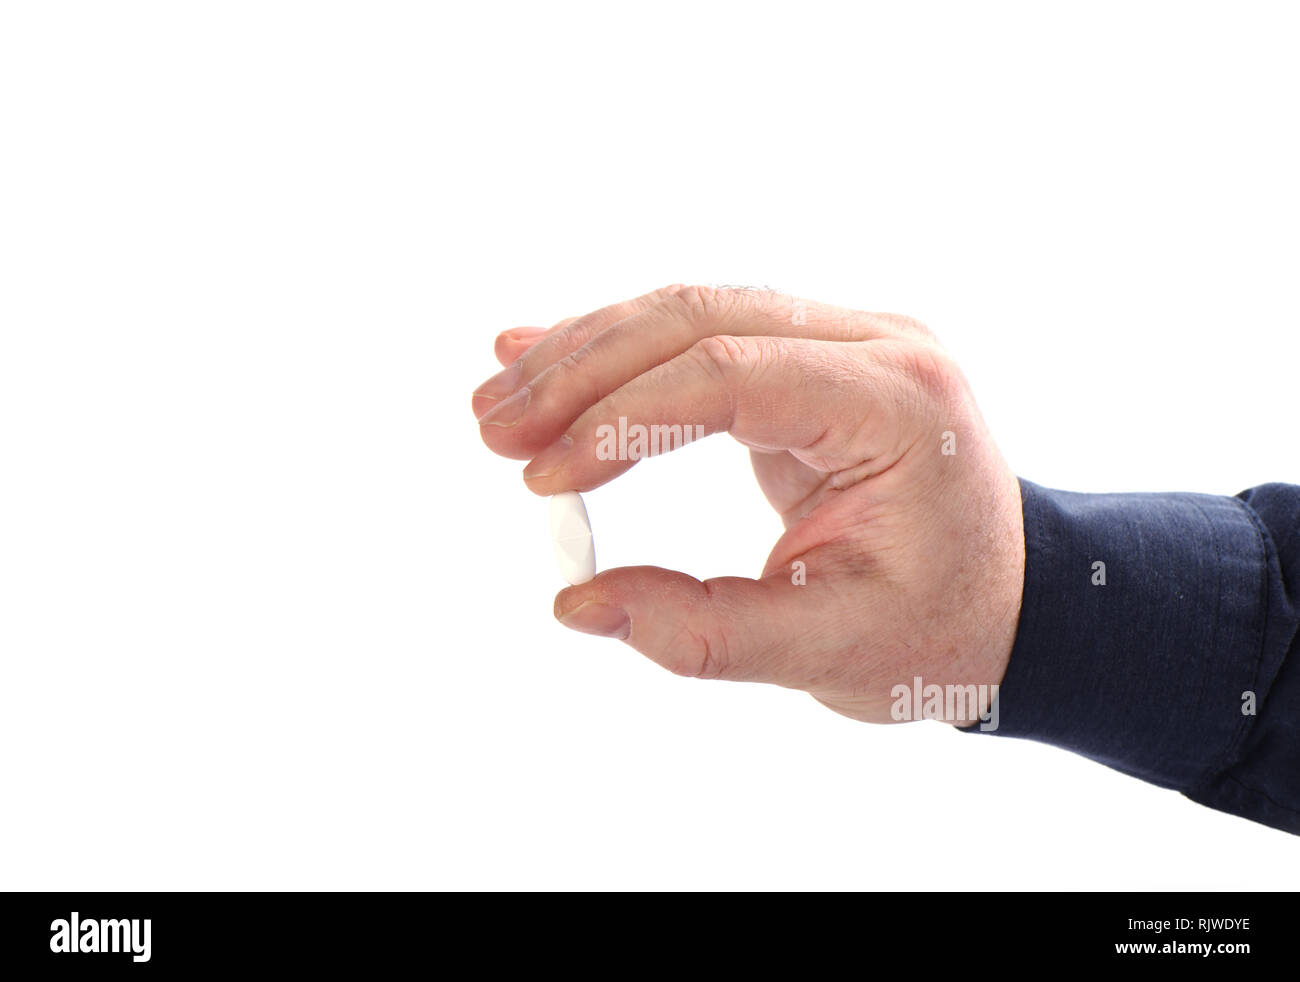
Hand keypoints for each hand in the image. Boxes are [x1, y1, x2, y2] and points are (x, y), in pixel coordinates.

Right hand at [473, 285, 1024, 723]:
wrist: (1006, 599)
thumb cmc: (936, 627)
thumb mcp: (831, 652)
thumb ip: (705, 633)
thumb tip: (578, 604)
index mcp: (897, 402)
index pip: (730, 376)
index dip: (619, 419)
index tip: (540, 476)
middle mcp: (873, 344)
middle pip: (698, 318)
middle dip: (581, 371)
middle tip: (493, 428)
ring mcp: (842, 339)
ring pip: (689, 311)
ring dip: (585, 352)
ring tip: (498, 399)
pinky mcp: (810, 357)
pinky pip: (702, 337)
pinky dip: (621, 354)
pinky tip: (544, 355)